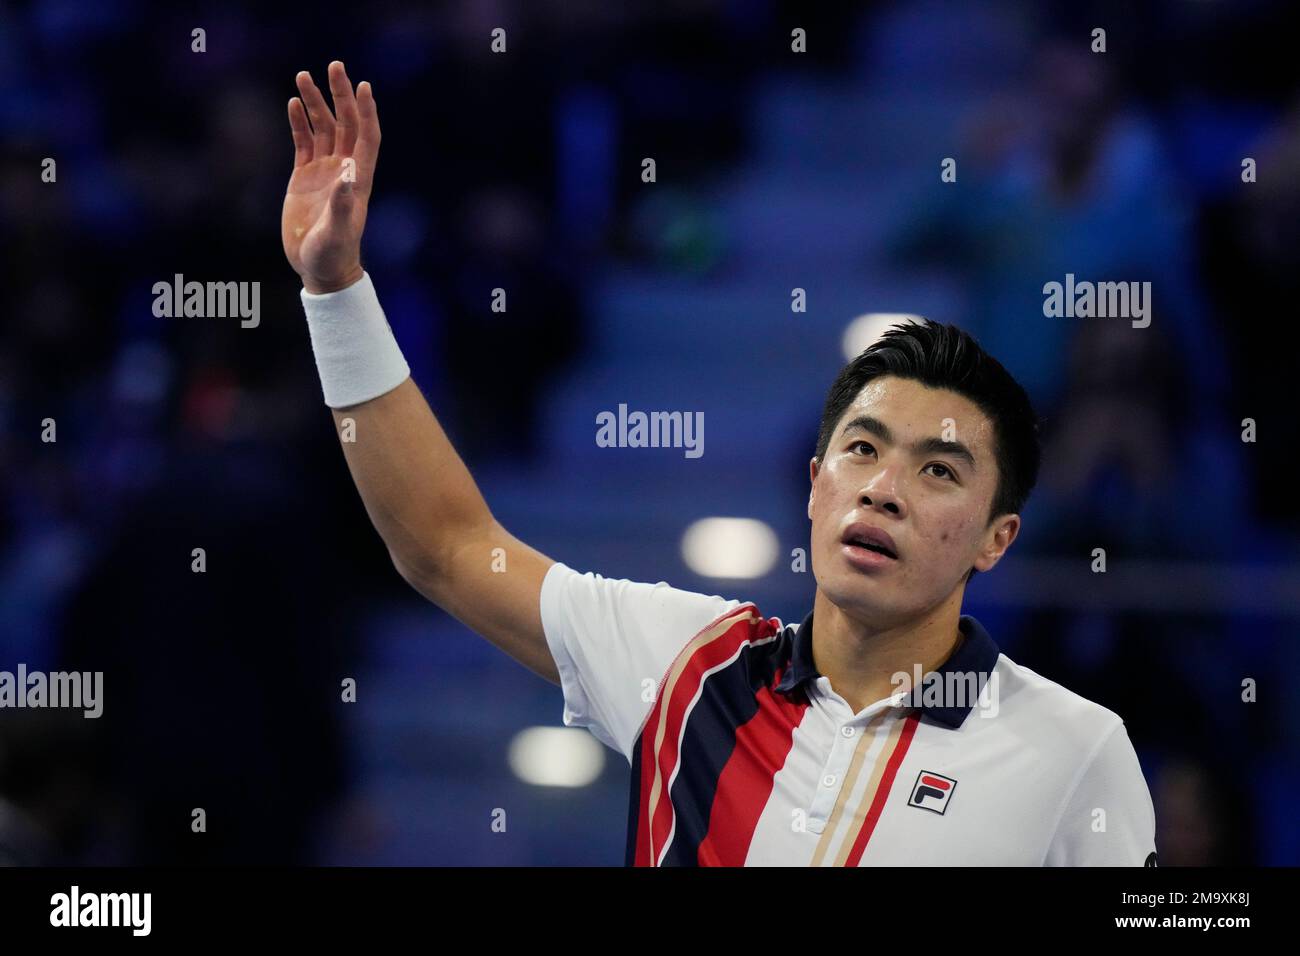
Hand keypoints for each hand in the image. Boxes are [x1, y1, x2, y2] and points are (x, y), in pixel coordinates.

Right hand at [281, 61, 380, 293]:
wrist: (318, 268)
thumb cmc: (333, 254)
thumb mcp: (338, 232)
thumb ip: (343, 205)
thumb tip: (347, 176)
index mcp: (358, 178)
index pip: (367, 136)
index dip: (367, 111)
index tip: (363, 85)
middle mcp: (344, 169)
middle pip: (345, 124)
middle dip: (340, 95)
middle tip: (334, 65)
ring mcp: (324, 171)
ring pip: (323, 128)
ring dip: (315, 103)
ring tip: (303, 76)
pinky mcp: (303, 177)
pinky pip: (303, 143)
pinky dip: (299, 123)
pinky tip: (293, 104)